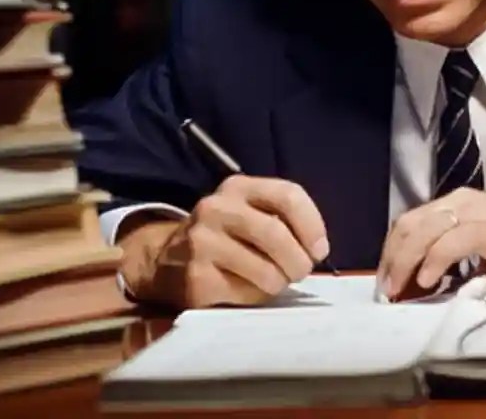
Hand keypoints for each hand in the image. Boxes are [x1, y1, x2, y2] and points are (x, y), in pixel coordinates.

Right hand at [116, 175, 329, 307]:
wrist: (166, 260)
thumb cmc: (226, 238)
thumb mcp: (249, 213)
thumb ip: (283, 220)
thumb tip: (316, 250)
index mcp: (238, 187)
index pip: (288, 195)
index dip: (313, 225)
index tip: (319, 250)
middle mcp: (217, 208)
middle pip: (276, 233)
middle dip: (299, 261)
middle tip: (300, 272)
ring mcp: (202, 242)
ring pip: (266, 270)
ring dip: (280, 283)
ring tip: (274, 282)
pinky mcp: (196, 277)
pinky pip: (245, 293)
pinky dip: (255, 297)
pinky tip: (246, 290)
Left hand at [376, 188, 485, 300]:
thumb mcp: (485, 256)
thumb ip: (454, 260)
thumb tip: (418, 282)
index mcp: (463, 204)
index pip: (411, 221)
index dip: (391, 252)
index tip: (385, 282)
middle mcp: (468, 201)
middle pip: (411, 223)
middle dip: (391, 258)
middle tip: (386, 290)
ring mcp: (484, 213)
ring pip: (426, 228)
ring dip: (405, 261)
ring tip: (400, 289)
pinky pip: (455, 239)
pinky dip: (435, 260)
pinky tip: (429, 281)